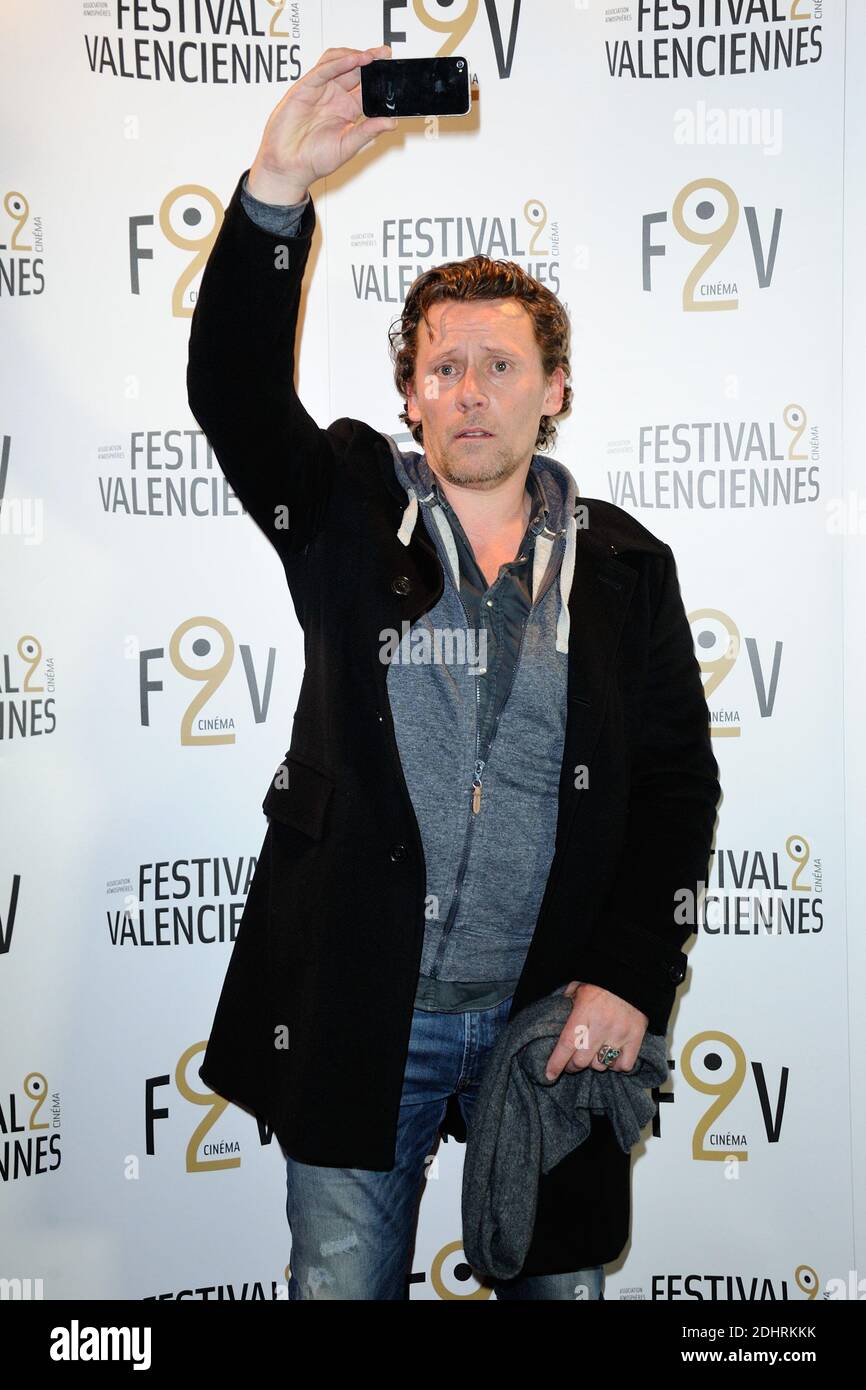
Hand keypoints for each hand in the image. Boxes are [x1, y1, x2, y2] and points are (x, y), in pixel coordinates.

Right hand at [248, 45, 397, 202]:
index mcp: (347, 110)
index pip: (366, 87)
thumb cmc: (314, 161)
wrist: (289, 167)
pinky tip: (353, 60)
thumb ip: (368, 131)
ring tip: (371, 56)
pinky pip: (323, 70)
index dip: (378, 77)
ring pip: (338, 62)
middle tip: (385, 54)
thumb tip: (392, 122)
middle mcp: (334, 97)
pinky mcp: (304, 88)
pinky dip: (339, 63)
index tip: (393, 70)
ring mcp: (320, 90)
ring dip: (354, 55)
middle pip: (354, 69)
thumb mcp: (348, 146)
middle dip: (370, 59)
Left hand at [544, 982, 648, 1080]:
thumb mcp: (579, 985)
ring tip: (593, 1054)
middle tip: (572, 1062)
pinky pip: (624, 1065)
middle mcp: (602, 1025)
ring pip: (601, 1065)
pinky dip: (617, 1065)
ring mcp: (620, 1034)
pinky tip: (613, 1056)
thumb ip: (568, 1000)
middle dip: (573, 1065)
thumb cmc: (604, 980)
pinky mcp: (636, 1038)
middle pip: (582, 1060)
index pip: (567, 1044)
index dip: (556, 1063)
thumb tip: (557, 1013)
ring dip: (594, 1064)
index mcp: (584, 1012)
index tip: (549, 1074)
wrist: (634, 974)